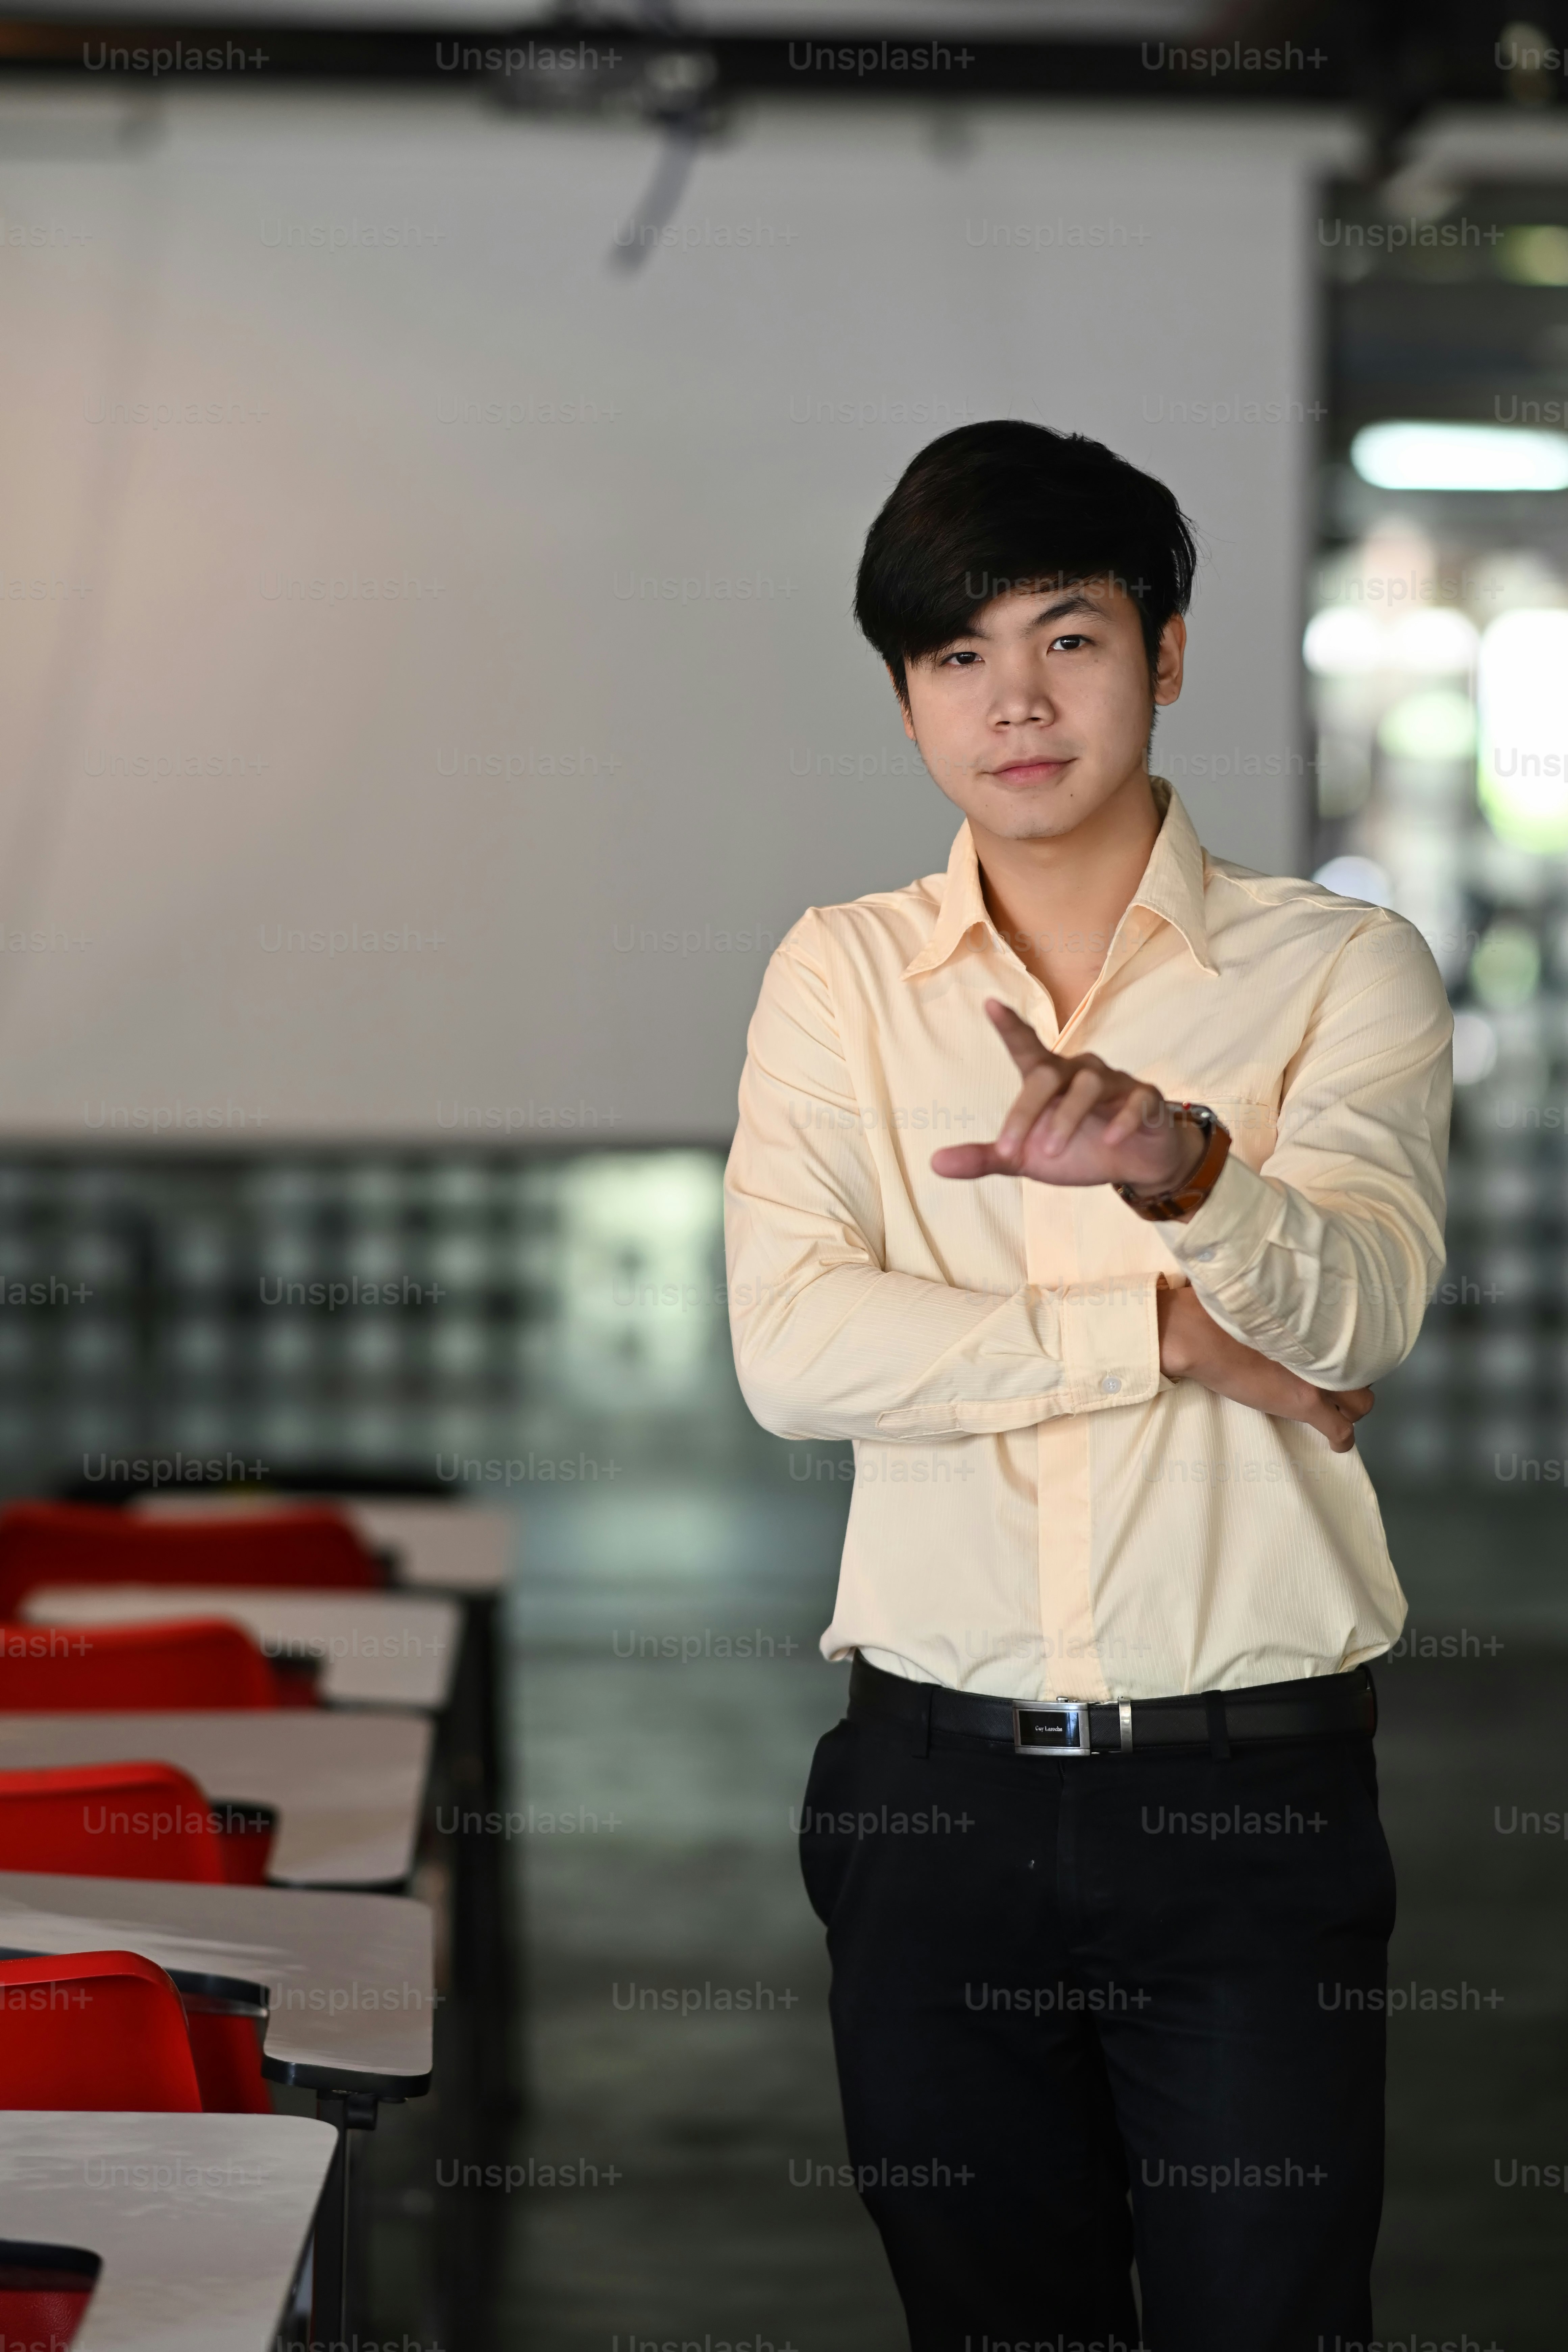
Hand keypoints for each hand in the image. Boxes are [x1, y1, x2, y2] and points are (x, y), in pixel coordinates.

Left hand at [930, 1000, 1206, 1193]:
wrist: (1134, 1164)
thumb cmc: (1077, 1149)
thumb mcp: (1027, 1158)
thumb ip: (987, 1157)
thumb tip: (935, 1163)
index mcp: (1048, 1079)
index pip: (1025, 1047)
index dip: (1010, 1026)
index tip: (990, 1004)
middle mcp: (1079, 1071)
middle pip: (1048, 1074)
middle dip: (1025, 1111)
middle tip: (1010, 1151)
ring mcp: (1114, 1083)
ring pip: (1089, 1085)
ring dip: (1067, 1118)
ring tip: (1051, 1153)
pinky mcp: (1146, 1099)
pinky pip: (1135, 1101)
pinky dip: (1122, 1121)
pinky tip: (1111, 1141)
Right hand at [1159, 1286, 1372, 1454]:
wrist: (1202, 1334)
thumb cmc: (1222, 1314)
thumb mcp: (1267, 1309)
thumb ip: (1290, 1315)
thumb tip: (1288, 1315)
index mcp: (1319, 1324)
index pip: (1356, 1344)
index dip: (1349, 1358)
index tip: (1339, 1362)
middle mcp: (1328, 1349)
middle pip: (1365, 1373)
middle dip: (1354, 1383)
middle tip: (1336, 1385)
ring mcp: (1320, 1378)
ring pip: (1361, 1403)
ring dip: (1350, 1409)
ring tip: (1335, 1411)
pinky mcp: (1306, 1404)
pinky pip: (1340, 1430)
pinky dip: (1342, 1441)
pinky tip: (1337, 1444)